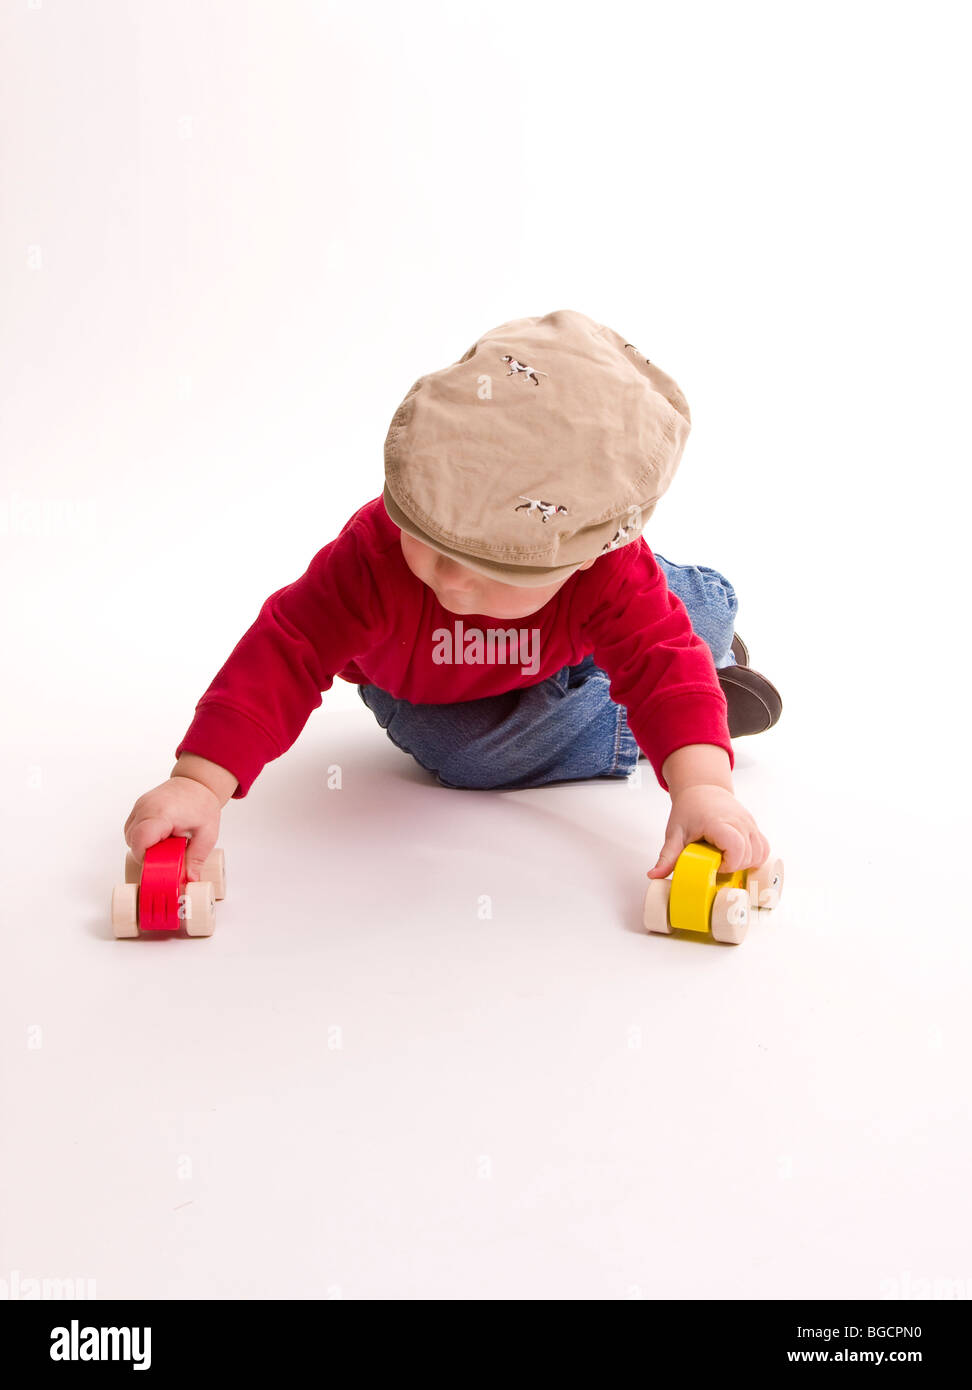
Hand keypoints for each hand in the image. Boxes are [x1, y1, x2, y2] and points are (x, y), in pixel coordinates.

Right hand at [123, 775, 221, 881]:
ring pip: (130, 836)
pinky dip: (142, 837)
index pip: (140, 840)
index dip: (146, 857)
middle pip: (133, 841)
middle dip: (148, 854)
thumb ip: (196, 858)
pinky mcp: (138, 807)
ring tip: (165, 843)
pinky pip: (132, 829)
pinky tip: (160, 836)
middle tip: (167, 855)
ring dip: (144, 846)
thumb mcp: (206, 835)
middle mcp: (145, 808)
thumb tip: (189, 879)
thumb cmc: (202, 803)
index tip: (160, 864)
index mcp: (162, 813)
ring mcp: (139, 806)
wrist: (198, 781)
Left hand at [647, 784, 769, 879]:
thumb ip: (667, 857)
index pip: (736, 847)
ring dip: (746, 863)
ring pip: (761, 852)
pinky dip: (755, 857)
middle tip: (718, 865)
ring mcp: (749, 823)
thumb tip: (655, 875)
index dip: (729, 863)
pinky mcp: (754, 826)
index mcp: (719, 822)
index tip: (715, 864)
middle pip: (750, 854)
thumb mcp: (675, 833)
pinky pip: (763, 847)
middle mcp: (739, 821)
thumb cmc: (690, 808)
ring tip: (727, 861)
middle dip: (735, 867)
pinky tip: (739, 858)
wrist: (702, 788)